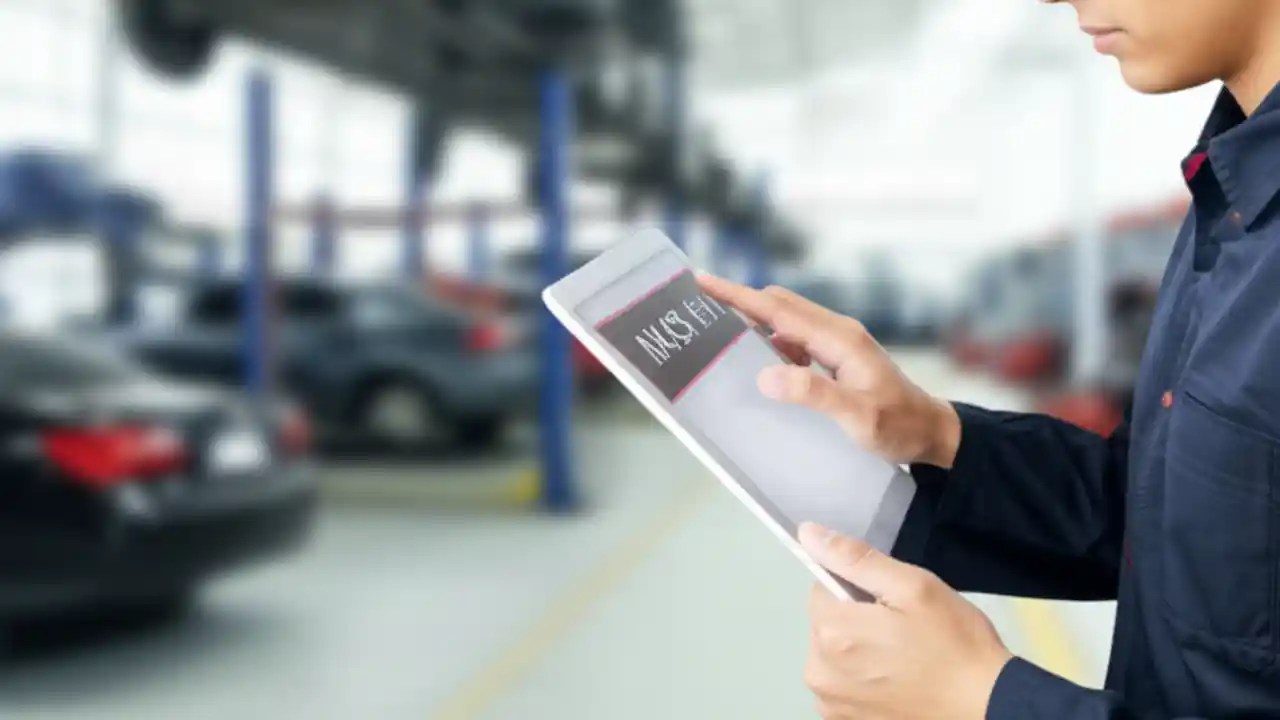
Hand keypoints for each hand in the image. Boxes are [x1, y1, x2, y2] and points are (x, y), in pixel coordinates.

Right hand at [697, 275, 960, 466]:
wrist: (931, 432)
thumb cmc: (898, 426)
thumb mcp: (858, 416)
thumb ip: (814, 393)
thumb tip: (767, 375)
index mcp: (840, 339)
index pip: (778, 309)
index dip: (737, 296)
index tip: (703, 282)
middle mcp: (837, 332)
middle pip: (778, 305)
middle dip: (738, 302)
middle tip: (699, 309)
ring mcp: (838, 342)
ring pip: (786, 321)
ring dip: (754, 324)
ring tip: (721, 339)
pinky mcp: (837, 356)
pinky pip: (796, 340)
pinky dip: (771, 344)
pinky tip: (760, 366)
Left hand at [799, 523, 1011, 719]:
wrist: (986, 704)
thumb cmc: (954, 642)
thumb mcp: (912, 586)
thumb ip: (855, 559)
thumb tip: (808, 533)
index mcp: (831, 632)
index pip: (822, 588)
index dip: (857, 589)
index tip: (891, 603)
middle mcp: (819, 671)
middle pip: (826, 622)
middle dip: (857, 618)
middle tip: (902, 629)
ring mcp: (830, 702)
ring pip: (833, 652)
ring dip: (858, 648)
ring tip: (902, 655)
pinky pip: (841, 681)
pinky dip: (861, 677)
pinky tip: (895, 679)